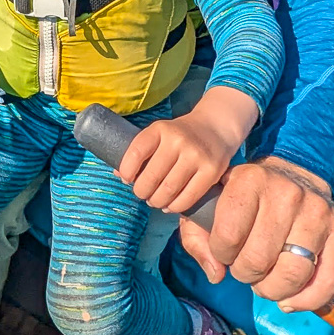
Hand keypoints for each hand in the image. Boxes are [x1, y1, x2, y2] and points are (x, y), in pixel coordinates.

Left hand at [117, 86, 256, 211]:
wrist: (216, 127)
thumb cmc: (180, 135)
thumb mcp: (159, 134)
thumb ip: (140, 151)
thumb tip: (118, 174)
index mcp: (160, 129)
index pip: (136, 152)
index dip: (126, 170)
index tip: (126, 179)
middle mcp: (178, 140)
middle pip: (152, 177)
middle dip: (142, 191)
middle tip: (143, 194)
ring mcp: (196, 155)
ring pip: (168, 190)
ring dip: (157, 201)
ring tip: (155, 201)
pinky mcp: (211, 171)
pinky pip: (188, 197)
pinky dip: (175, 207)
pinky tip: (170, 206)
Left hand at [177, 157, 333, 311]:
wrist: (291, 172)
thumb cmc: (244, 197)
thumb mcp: (209, 204)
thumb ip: (198, 238)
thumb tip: (216, 275)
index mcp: (250, 181)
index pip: (229, 237)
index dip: (221, 254)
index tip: (225, 251)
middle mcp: (287, 193)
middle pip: (260, 260)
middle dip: (246, 274)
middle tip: (246, 268)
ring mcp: (319, 211)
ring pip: (293, 274)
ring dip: (273, 290)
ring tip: (266, 280)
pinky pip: (330, 280)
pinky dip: (308, 300)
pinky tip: (290, 300)